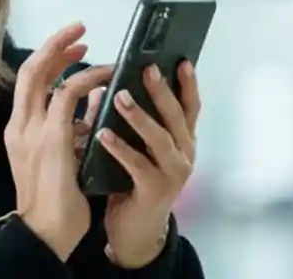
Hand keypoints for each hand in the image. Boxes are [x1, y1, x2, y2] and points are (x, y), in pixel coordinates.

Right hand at [5, 23, 112, 260]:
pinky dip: (87, 80)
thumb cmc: (56, 202)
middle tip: (79, 28)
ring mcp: (32, 131)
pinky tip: (106, 79)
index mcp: (19, 130)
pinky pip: (67, 95)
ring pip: (45, 76)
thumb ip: (71, 131)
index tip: (72, 47)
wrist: (45, 233)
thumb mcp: (61, 159)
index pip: (28, 82)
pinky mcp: (51, 138)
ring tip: (91, 45)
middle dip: (53, 44)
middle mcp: (20, 125)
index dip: (48, 59)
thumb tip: (92, 107)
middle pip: (29, 70)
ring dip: (70, 56)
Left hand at [86, 61, 200, 268]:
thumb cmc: (133, 182)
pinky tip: (103, 134)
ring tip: (120, 96)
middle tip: (147, 69)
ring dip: (140, 115)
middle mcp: (184, 154)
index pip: (189, 106)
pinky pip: (138, 165)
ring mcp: (173, 174)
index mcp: (182, 140)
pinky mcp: (155, 191)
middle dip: (162, 91)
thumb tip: (103, 86)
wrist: (135, 232)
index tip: (181, 60)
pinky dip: (120, 148)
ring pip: (160, 138)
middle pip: (176, 116)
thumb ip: (124, 118)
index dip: (188, 84)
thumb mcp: (135, 146)